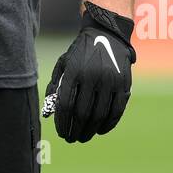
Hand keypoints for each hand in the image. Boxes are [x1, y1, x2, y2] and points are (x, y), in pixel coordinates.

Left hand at [42, 1, 135, 142]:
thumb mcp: (64, 63)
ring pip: (99, 115)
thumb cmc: (81, 52)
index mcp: (74, 71)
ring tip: (83, 137)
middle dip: (75, 130)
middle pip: (82, 113)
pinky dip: (108, 125)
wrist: (107, 34)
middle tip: (71, 139)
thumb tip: (49, 114)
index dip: (62, 122)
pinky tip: (99, 130)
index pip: (66, 105)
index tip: (60, 132)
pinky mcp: (123, 84)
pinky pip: (116, 111)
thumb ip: (55, 86)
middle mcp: (92, 76)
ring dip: (90, 131)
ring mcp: (110, 81)